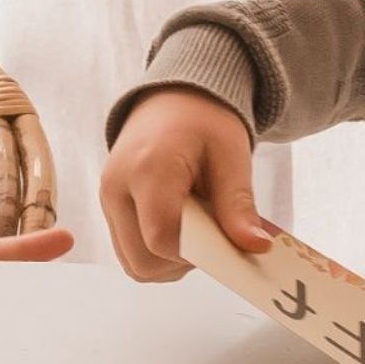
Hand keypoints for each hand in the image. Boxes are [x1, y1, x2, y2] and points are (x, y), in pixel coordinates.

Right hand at [99, 86, 270, 282]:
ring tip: (195, 229)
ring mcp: (108, 200)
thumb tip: (256, 247)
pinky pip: (130, 252)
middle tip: (210, 235)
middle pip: (143, 262)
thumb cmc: (203, 121)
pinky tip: (180, 227)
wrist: (172, 98)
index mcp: (148, 169)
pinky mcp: (109, 208)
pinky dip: (157, 253)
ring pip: (135, 265)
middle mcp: (117, 188)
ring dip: (169, 261)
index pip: (162, 239)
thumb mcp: (231, 155)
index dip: (196, 252)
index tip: (223, 239)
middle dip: (182, 262)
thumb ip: (238, 205)